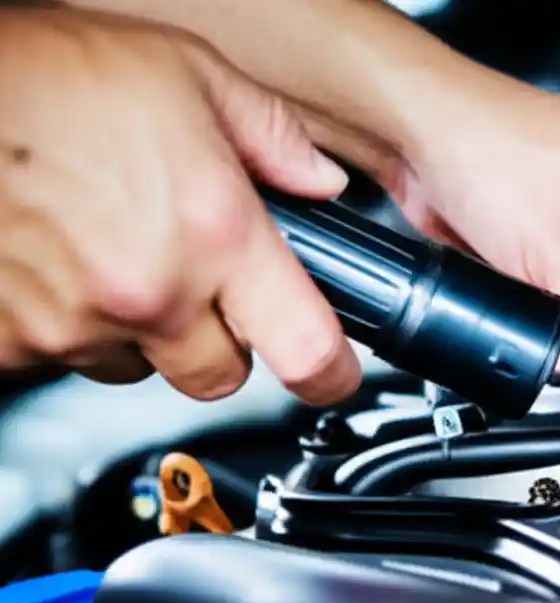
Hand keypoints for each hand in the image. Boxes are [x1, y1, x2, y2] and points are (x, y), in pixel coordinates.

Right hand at [0, 8, 360, 403]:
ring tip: (115, 251)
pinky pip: (62, 358)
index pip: (306, 351)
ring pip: (139, 368)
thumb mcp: (190, 73)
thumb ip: (272, 135)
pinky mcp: (10, 343)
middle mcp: (151, 292)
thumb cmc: (51, 74)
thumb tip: (320, 178)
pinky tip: (64, 263)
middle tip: (200, 282)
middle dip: (222, 340)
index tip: (333, 373)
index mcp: (215, 233)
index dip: (330, 372)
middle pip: (220, 376)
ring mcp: (75, 325)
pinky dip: (71, 324)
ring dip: (142, 330)